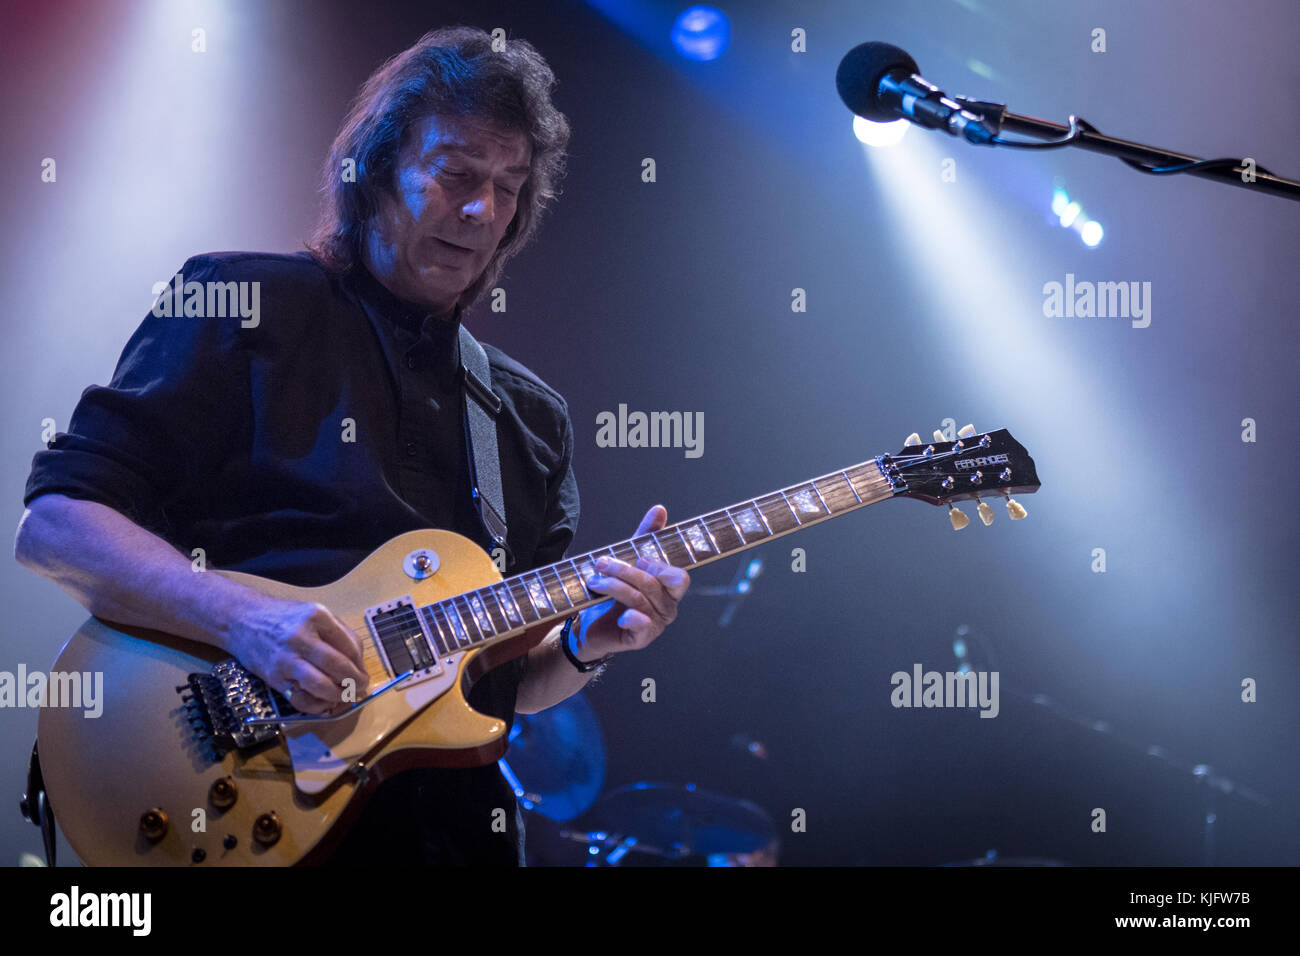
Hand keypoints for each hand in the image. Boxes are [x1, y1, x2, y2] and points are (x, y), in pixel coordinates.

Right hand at [228, 596, 369, 714]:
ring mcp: (286, 659)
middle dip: (355, 682)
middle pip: (338, 666)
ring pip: (321, 685)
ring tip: (344, 696)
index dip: (361, 664)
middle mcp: (301, 637)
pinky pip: (300, 698)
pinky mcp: (275, 677)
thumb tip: (359, 662)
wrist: (243, 620)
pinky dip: (317, 706)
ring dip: (338, 695)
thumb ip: (339, 633)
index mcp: (317, 617)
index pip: (350, 646)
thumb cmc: (284, 617)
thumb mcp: (314, 613)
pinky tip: (324, 703)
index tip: (364, 673)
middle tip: (360, 688)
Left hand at [576, 504, 690, 659]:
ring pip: (639, 600)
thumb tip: (660, 509)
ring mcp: (656, 625)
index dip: (660, 566)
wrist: (588, 625)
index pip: (680, 577)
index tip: (638, 558)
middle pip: (653, 585)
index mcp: (670, 589)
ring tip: (593, 580)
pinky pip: (641, 626)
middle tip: (601, 563)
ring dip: (612, 586)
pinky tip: (619, 615)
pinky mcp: (640, 639)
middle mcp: (667, 608)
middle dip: (624, 570)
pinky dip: (630, 617)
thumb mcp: (628, 559)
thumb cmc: (613, 591)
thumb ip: (646, 536)